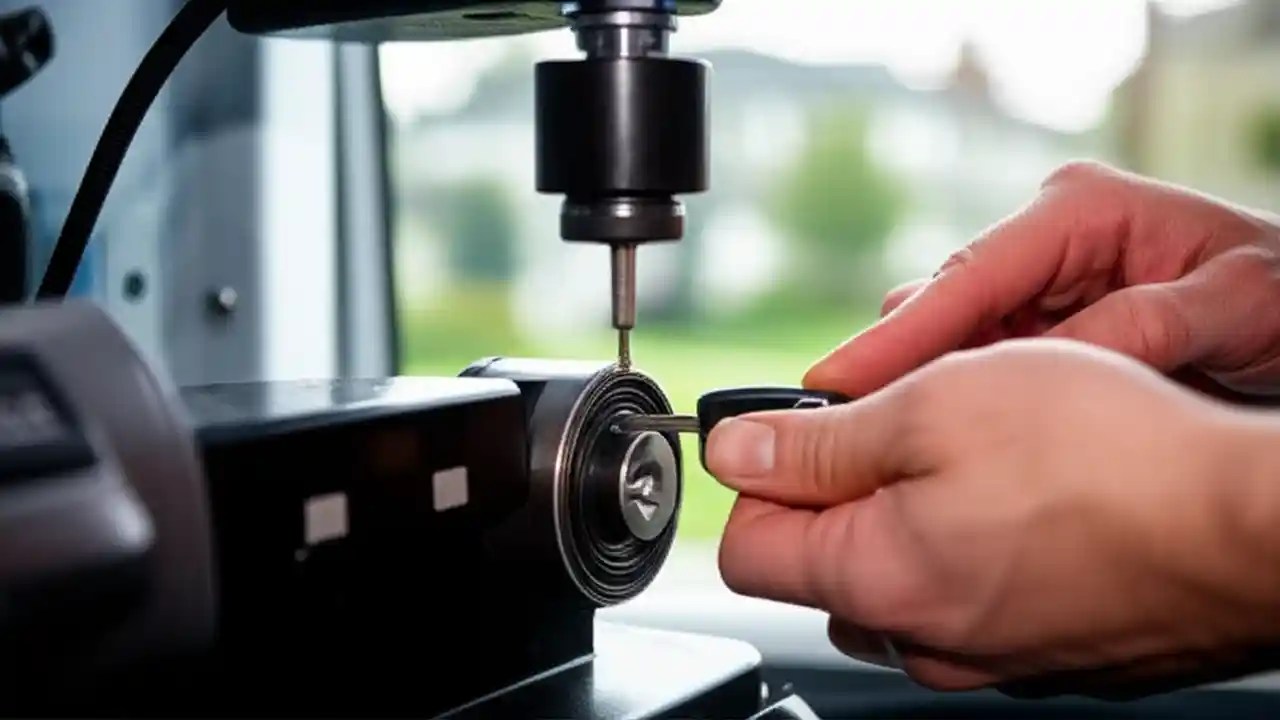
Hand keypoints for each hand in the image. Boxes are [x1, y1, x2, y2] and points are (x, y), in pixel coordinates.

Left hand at [707, 339, 1279, 697]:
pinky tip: (1032, 503)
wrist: (1249, 528)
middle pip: (822, 568)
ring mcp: (988, 658)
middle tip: (908, 432)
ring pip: (900, 584)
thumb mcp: (935, 404)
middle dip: (840, 496)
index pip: (747, 550)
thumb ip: (816, 440)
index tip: (800, 432)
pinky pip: (972, 602)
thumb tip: (734, 451)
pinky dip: (976, 551)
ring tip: (984, 461)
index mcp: (874, 579)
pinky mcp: (1044, 654)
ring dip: (915, 519)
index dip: (762, 479)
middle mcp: (923, 639)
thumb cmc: (1110, 457)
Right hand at [804, 161, 1279, 400]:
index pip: (969, 276)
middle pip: (946, 305)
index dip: (899, 335)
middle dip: (897, 364)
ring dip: (923, 383)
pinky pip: (981, 358)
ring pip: (954, 334)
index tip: (837, 379)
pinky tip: (934, 429)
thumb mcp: (1228, 306)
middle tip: (844, 424)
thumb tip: (1041, 368)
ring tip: (878, 437)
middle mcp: (1051, 240)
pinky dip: (958, 394)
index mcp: (1083, 212)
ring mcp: (1043, 282)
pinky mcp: (1043, 322)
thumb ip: (1135, 330)